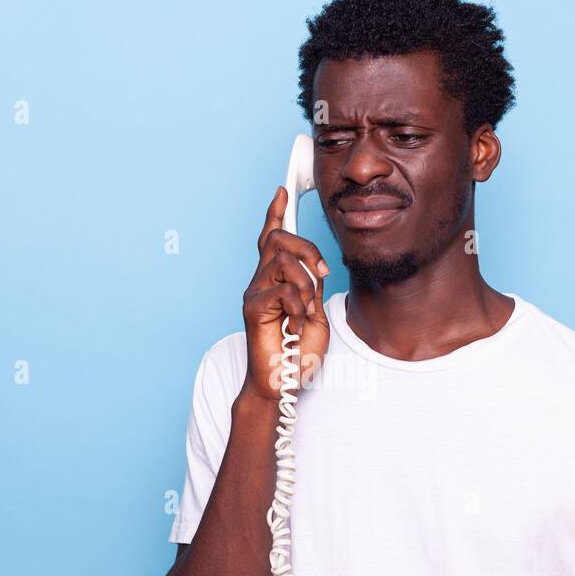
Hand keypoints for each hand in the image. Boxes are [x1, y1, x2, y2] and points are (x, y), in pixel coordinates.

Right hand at [241, 186, 329, 403]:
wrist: (282, 383)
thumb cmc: (297, 353)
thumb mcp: (314, 313)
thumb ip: (311, 288)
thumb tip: (313, 270)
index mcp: (274, 281)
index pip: (271, 239)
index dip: (275, 214)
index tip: (281, 191)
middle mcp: (260, 282)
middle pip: (279, 239)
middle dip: (307, 248)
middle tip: (322, 273)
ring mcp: (254, 294)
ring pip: (283, 261)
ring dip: (305, 285)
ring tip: (306, 313)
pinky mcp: (253, 309)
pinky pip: (283, 290)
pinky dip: (297, 307)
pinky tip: (296, 327)